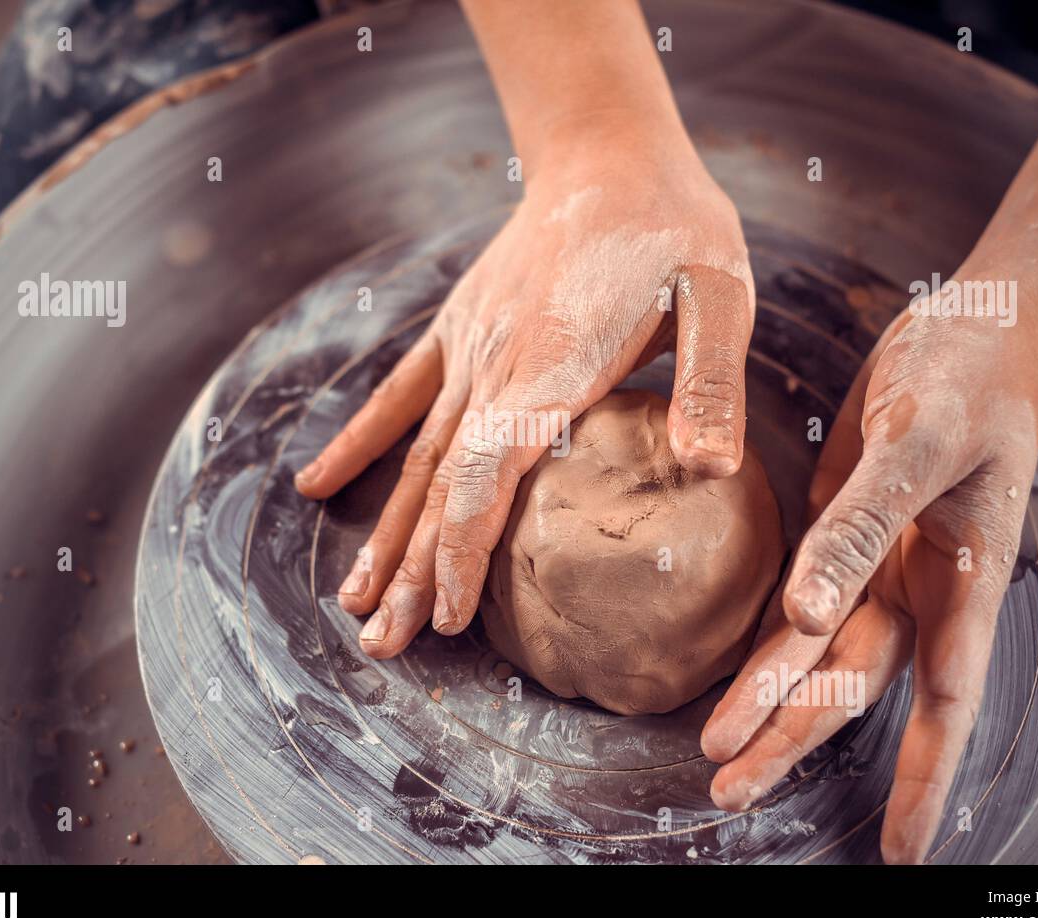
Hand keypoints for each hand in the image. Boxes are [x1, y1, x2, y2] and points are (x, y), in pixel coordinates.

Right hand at [295, 127, 754, 658]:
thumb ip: (710, 384)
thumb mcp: (720, 296)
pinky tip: (317, 485)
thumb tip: (711, 469)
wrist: (609, 152)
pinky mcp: (460, 331)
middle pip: (440, 482)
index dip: (461, 548)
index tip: (446, 617)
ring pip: (415, 453)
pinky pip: (400, 394)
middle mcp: (494, 364)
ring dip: (384, 530)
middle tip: (384, 646)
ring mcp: (468, 348)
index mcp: (552, 365)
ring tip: (352, 602)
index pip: (488, 472)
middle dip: (412, 569)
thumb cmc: (673, 228)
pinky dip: (359, 442)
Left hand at [700, 286, 1037, 863]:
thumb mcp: (922, 441)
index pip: (944, 702)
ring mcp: (877, 566)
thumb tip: (812, 614)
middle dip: (794, 744)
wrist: (976, 326)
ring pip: (815, 654)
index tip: (902, 853)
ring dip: (768, 704)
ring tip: (716, 754)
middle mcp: (917, 589)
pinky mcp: (841, 535)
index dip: (924, 780)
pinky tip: (734, 683)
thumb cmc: (971, 376)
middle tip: (731, 792)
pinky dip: (766, 646)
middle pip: (852, 689)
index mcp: (962, 582)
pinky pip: (797, 604)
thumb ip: (866, 526)